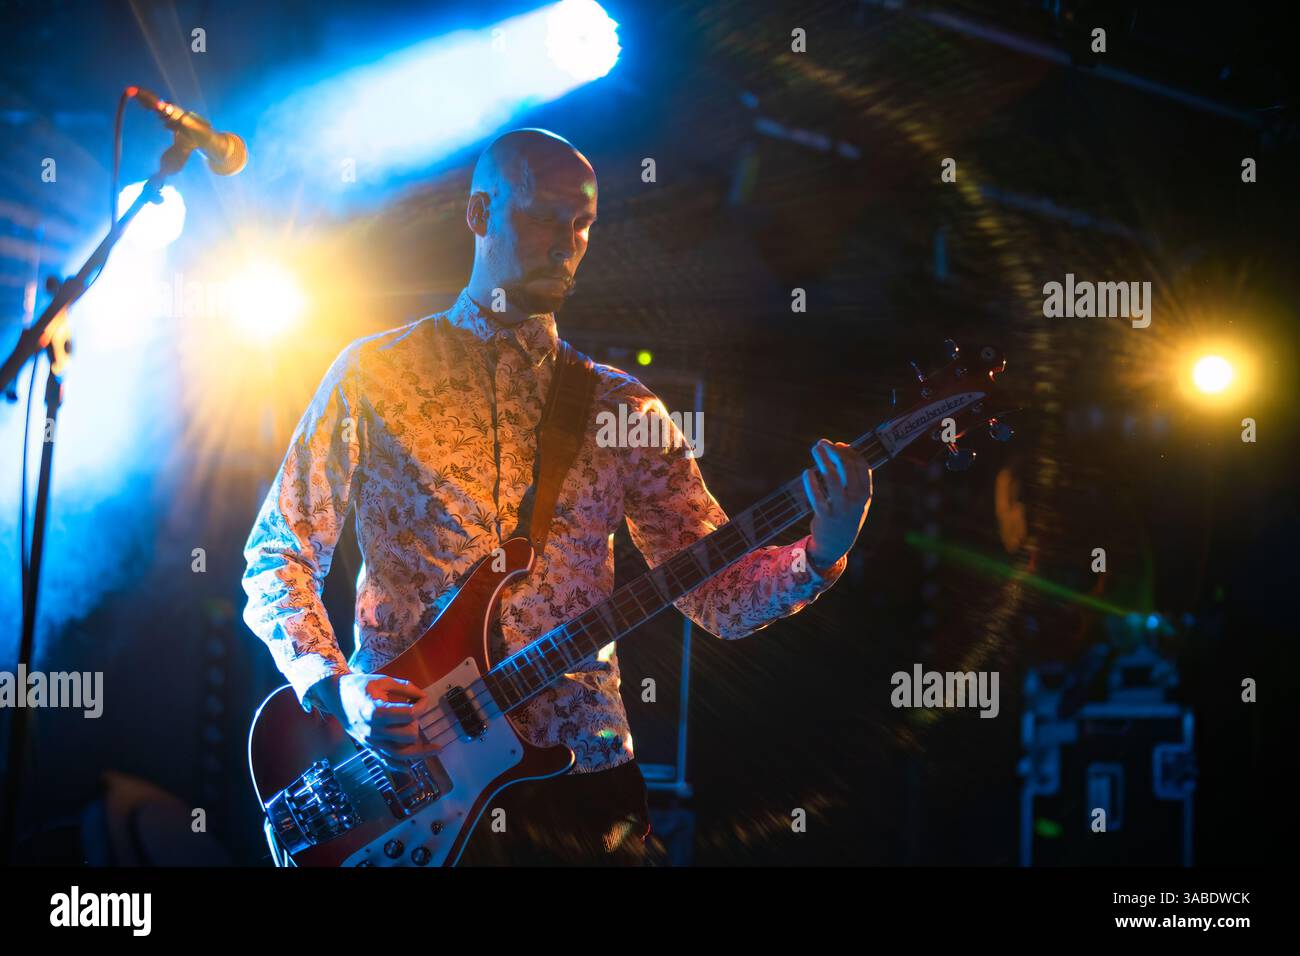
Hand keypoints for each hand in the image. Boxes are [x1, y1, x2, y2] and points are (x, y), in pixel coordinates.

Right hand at [309, 673, 439, 769]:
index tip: (422, 698)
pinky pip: (385, 761)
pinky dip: (399, 766)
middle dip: (416, 723)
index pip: (409, 714)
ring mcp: (369, 741)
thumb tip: (423, 697)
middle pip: (408, 734)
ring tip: (435, 750)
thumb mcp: (383, 680)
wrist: (336, 696)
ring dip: (419, 751)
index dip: (422, 705)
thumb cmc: (360, 686)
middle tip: (412, 715)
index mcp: (375, 710)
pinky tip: (411, 768)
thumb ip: (405, 687)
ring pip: (400, 753)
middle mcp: (372, 729)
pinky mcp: (368, 746)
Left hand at [801, 439, 872, 570]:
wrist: (837, 544)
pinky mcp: (825, 516)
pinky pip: (817, 495)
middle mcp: (855, 500)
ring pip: (831, 477)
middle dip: (834, 451)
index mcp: (866, 494)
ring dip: (822, 459)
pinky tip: (807, 472)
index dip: (849, 451)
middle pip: (846, 467)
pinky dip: (811, 481)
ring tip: (815, 449)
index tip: (838, 444)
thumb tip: (842, 446)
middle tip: (822, 443)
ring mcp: (841, 508)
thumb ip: (853, 475)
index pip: (861, 465)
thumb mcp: (856, 497)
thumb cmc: (846, 514)